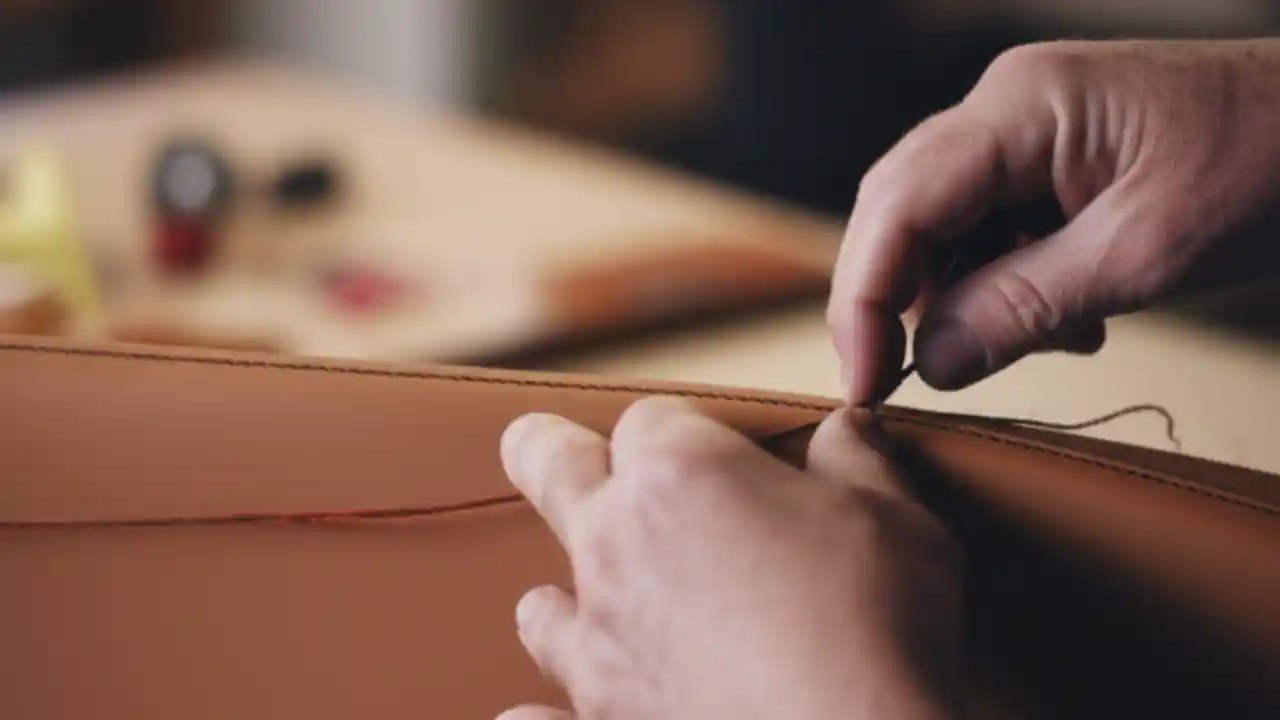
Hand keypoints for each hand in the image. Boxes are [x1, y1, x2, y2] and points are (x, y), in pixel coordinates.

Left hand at [497, 397, 962, 719]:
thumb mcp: (895, 518)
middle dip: (545, 451)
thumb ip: (857, 460)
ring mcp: (597, 646)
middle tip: (542, 446)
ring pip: (542, 605)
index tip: (706, 445)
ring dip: (557, 600)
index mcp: (680, 475)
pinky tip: (526, 719)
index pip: (651, 419)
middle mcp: (616, 548)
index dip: (679, 427)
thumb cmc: (878, 629)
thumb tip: (846, 429)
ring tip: (566, 606)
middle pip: (549, 470)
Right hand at [829, 39, 1279, 402]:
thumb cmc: (1274, 164)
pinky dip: (1008, 283)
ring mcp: (1026, 127)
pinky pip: (989, 227)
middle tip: (902, 384)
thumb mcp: (1146, 254)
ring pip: (942, 227)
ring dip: (970, 299)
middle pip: (901, 212)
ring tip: (1055, 337)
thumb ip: (1024, 307)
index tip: (867, 386)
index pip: (897, 205)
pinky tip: (1071, 314)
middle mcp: (1005, 107)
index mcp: (1020, 108)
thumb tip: (932, 365)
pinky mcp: (1050, 154)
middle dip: (898, 303)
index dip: (863, 301)